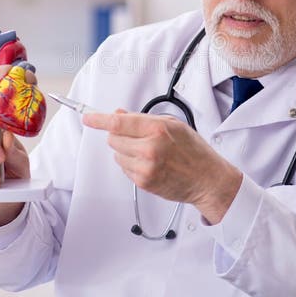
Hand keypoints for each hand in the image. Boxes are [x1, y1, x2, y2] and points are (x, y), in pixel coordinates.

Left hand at [83, 109, 241, 223]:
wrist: (207, 180)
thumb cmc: (194, 151)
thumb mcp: (173, 125)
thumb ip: (143, 119)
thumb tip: (119, 114)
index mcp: (157, 129)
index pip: (118, 122)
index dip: (99, 119)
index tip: (88, 117)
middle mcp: (149, 148)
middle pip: (113, 139)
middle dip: (120, 137)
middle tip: (138, 139)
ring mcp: (145, 167)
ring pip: (117, 155)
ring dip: (127, 152)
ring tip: (150, 154)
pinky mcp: (143, 182)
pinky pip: (125, 169)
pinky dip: (133, 166)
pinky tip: (151, 165)